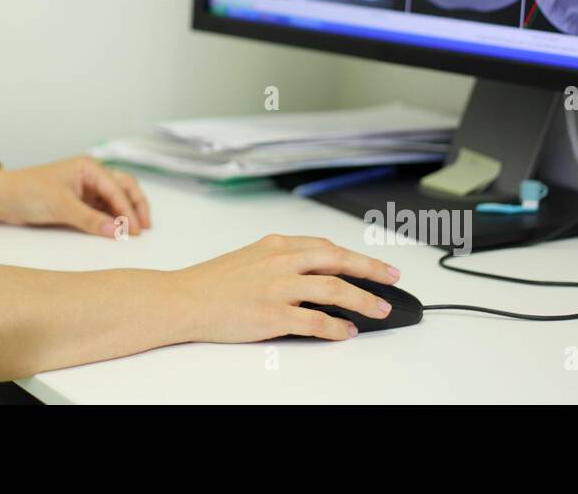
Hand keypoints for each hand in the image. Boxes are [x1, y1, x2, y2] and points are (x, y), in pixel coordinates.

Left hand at [0, 155, 151, 237]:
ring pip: (115, 199)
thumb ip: (90, 219)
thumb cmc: (28, 192)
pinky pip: (103, 209)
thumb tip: (116, 231)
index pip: (116, 188)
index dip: (127, 209)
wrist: (4, 198)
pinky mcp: (80, 202)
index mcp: (89, 167)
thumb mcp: (61, 205)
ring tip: (134, 231)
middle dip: (136, 206)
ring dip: (126, 213)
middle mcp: (91, 176)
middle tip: (144, 228)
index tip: (134, 230)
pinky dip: (112, 219)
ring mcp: (87, 189)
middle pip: (124, 188)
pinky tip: (117, 230)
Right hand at [167, 234, 399, 342]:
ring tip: (378, 309)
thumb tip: (312, 270)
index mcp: (276, 244)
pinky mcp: (273, 314)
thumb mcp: (250, 257)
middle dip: (371, 270)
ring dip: (362, 300)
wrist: (185, 298)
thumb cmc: (213, 282)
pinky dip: (336, 327)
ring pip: (334, 289)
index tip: (372, 265)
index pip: (326, 246)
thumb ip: (281, 259)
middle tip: (393, 278)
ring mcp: (278, 287)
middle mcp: (281, 261)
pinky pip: (316, 320)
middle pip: (338, 260)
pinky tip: (347, 331)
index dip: (354, 256)